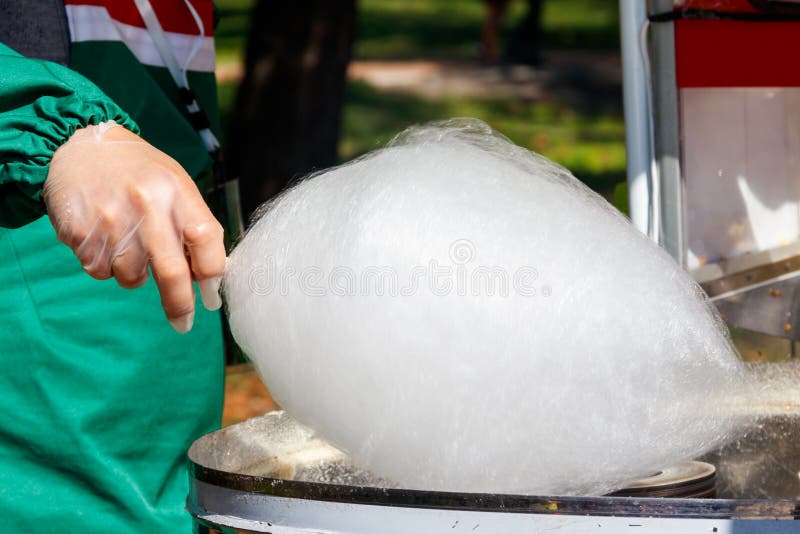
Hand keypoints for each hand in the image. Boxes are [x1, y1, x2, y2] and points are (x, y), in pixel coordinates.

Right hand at [43, 122, 224, 332]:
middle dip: (180, 305)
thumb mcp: (175, 186)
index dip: (212, 275)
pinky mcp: (80, 233)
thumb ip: (193, 227)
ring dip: (136, 274)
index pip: (207, 241)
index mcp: (176, 191)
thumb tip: (207, 281)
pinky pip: (101, 271)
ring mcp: (111, 221)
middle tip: (184, 323)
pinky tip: (105, 237)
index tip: (211, 297)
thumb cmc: (139, 173)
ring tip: (129, 242)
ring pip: (132, 278)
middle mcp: (146, 206)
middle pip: (172, 272)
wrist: (80, 147)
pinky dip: (107, 265)